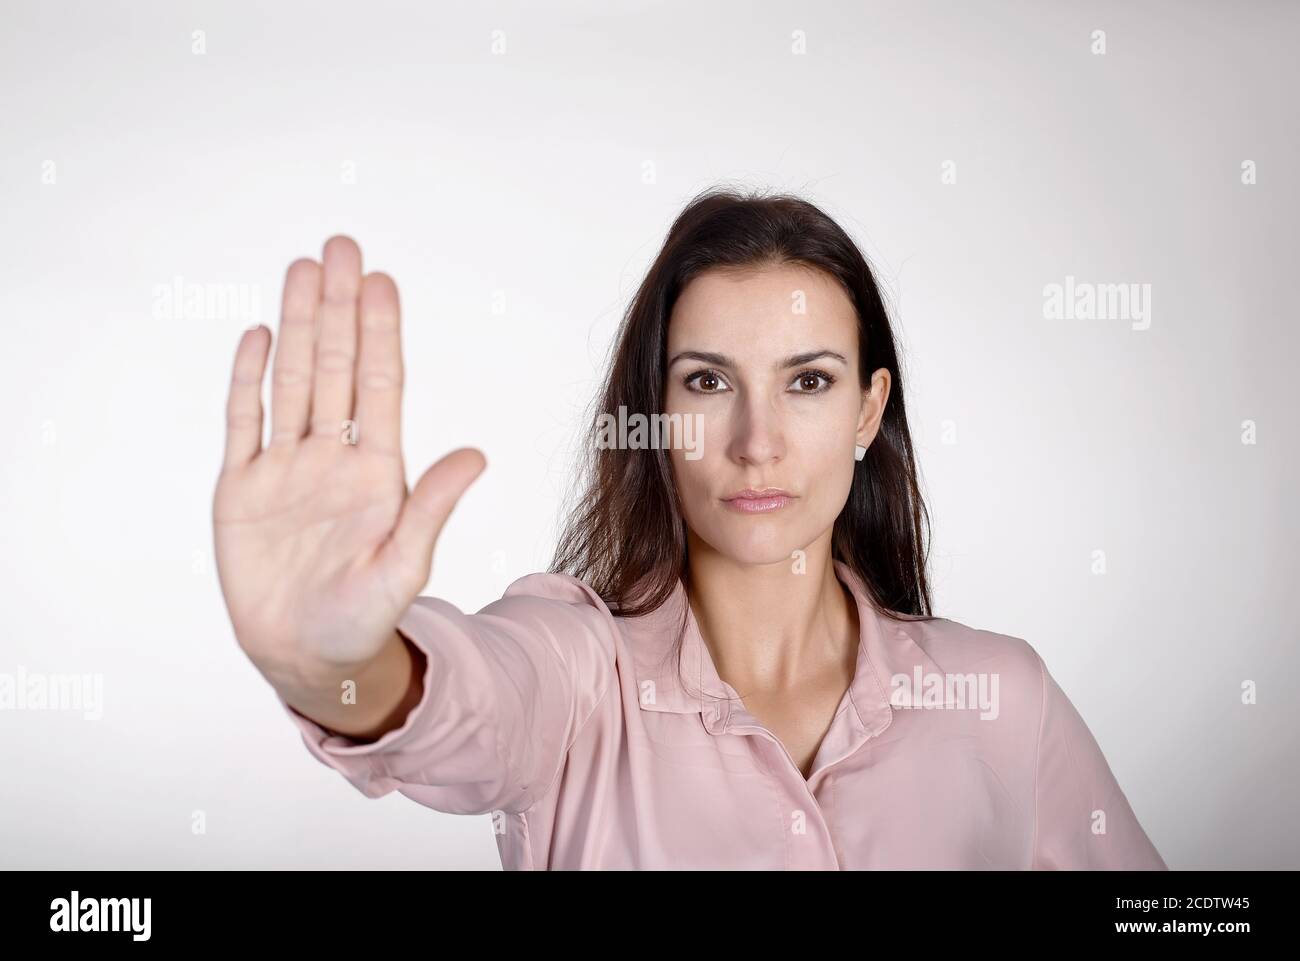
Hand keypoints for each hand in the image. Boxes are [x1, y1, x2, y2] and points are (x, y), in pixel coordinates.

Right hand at [213, 236, 484, 686]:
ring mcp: (286, 468)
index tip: (382, 282)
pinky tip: (261, 337)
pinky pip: (245, 424)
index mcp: (377, 470)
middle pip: (336, 367)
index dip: (381, 333)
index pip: (380, 385)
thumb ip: (433, 508)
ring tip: (303, 270)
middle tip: (341, 246)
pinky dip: (249, 380)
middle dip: (339, 308)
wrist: (307, 655)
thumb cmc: (364, 617)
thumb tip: (477, 455)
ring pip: (293, 381)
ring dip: (298, 327)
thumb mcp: (405, 565)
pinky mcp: (242, 489)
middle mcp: (332, 456)